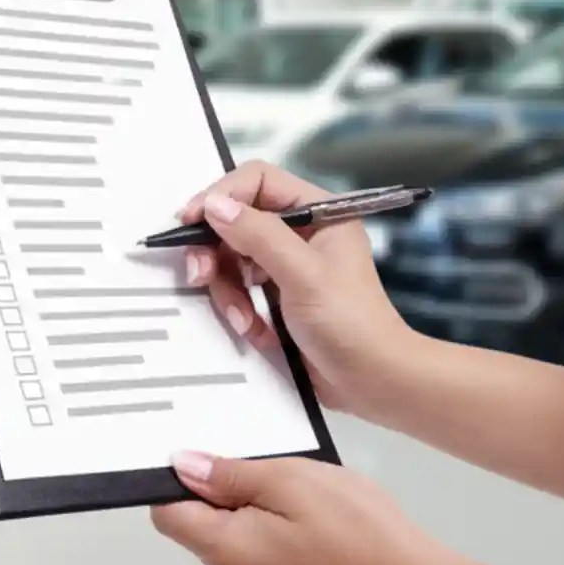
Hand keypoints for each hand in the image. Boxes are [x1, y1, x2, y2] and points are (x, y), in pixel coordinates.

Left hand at [151, 452, 520, 564]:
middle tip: (269, 471)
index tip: (202, 457)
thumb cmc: (365, 541)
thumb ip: (232, 474)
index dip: (178, 479)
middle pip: (200, 524)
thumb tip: (186, 464)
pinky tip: (311, 522)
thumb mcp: (295, 481)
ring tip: (299, 499)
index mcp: (226, 549)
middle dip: (225, 492)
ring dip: (255, 512)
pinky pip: (260, 554)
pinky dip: (275, 532)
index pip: (167, 512)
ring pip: (233, 537)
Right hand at [179, 161, 419, 416]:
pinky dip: (239, 311)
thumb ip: (259, 235)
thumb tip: (214, 205)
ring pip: (232, 259)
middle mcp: (301, 233)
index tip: (191, 219)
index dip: (222, 195)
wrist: (372, 382)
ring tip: (244, 320)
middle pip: (237, 221)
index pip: (258, 182)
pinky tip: (255, 332)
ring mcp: (287, 266)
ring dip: (228, 291)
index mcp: (318, 212)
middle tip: (199, 274)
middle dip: (216, 250)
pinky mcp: (276, 297)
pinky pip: (239, 291)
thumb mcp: (303, 275)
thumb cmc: (350, 323)